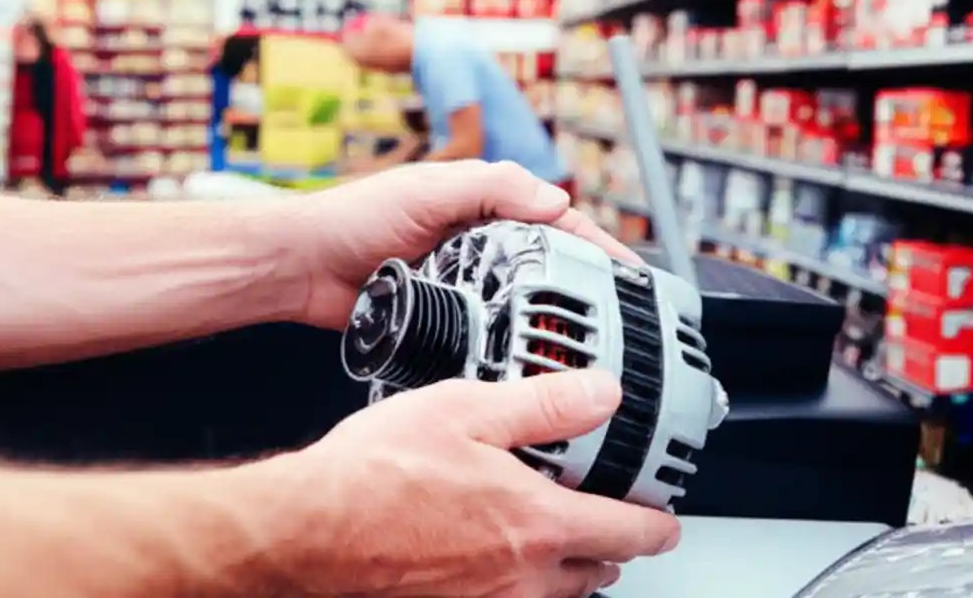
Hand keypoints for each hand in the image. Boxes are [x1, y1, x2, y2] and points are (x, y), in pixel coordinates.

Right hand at [261, 370, 680, 596]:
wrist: (309, 531)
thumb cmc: (373, 476)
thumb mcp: (463, 411)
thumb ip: (543, 405)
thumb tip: (600, 394)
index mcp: (536, 524)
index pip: (629, 533)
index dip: (656, 523)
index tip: (663, 517)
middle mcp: (521, 578)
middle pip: (598, 573)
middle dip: (608, 546)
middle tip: (599, 516)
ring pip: (553, 597)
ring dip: (563, 571)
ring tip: (542, 536)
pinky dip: (514, 585)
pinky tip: (486, 556)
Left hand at [286, 160, 640, 328]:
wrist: (299, 267)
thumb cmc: (352, 217)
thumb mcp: (428, 189)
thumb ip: (491, 188)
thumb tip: (553, 201)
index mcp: (477, 206)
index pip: (552, 222)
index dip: (593, 247)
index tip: (628, 275)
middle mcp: (472, 246)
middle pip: (543, 267)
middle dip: (580, 291)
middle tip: (616, 321)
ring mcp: (456, 285)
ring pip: (516, 306)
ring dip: (545, 323)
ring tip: (580, 350)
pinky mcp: (437, 321)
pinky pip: (481, 334)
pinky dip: (504, 346)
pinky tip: (522, 365)